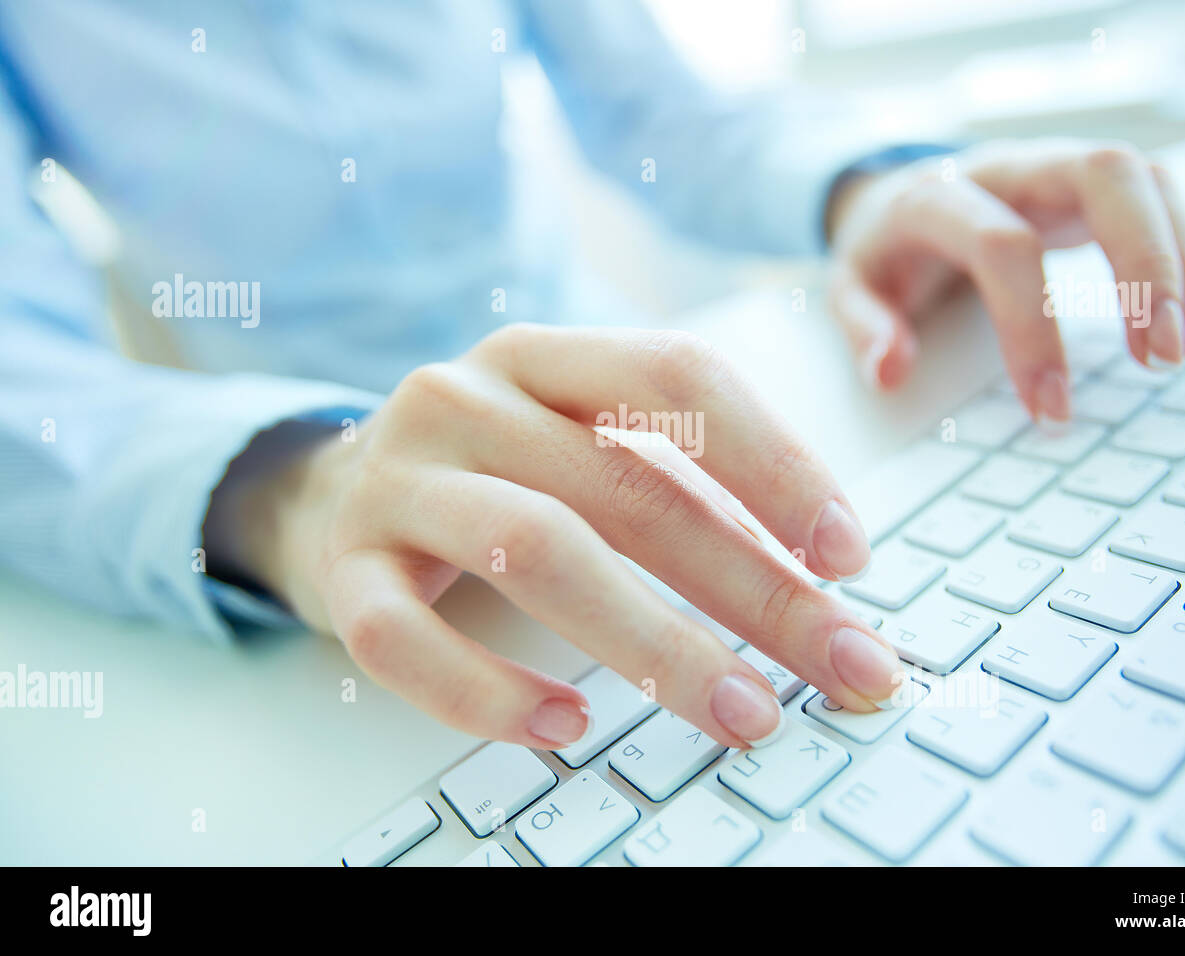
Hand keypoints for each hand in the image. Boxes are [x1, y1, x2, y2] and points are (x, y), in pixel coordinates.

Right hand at [208, 324, 901, 748]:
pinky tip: (565, 724)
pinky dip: (489, 691)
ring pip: (535, 550)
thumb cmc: (492, 474)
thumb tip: (815, 578)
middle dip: (754, 587)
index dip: (776, 460)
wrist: (327, 492)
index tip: (849, 553)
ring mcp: (399, 481)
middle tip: (842, 666)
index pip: (678, 376)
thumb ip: (678, 489)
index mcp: (544, 357)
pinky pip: (407, 638)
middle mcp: (467, 398)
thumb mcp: (578, 447)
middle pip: (630, 487)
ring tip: (739, 711)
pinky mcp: (344, 568)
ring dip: (653, 641)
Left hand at [825, 138, 1184, 421]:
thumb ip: (864, 328)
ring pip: (1147, 183)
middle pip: (1104, 179)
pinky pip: (1162, 200)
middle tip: (1164, 356)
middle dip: (1146, 265)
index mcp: (941, 195)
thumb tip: (889, 372)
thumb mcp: (850, 288)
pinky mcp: (1091, 188)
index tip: (1051, 407)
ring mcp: (1058, 169)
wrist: (891, 196)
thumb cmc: (880, 249)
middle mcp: (1011, 168)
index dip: (1031, 327)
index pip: (1002, 246)